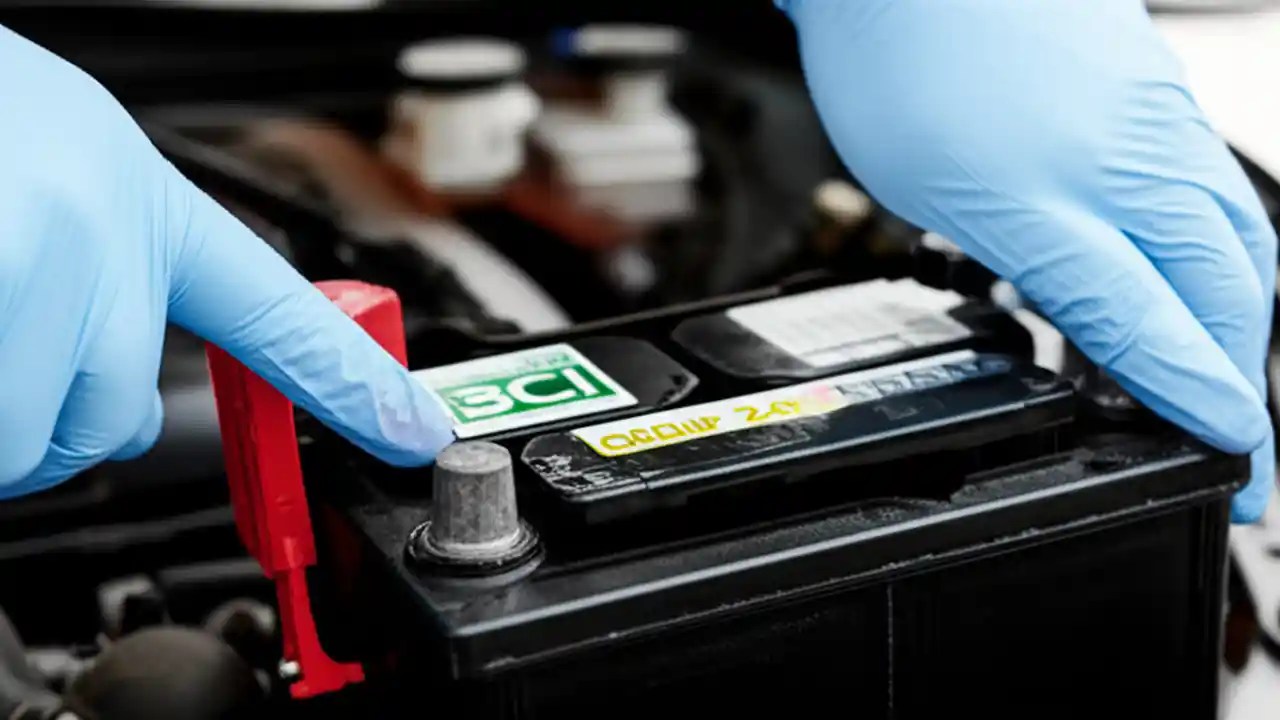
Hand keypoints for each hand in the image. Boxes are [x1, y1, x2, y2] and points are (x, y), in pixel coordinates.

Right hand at [0, 26, 454, 498]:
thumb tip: (106, 380)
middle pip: (106, 421)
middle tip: (2, 350)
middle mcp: (102, 233)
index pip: (282, 315)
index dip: (356, 385)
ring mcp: (29, 263)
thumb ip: (104, 276)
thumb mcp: (57, 175)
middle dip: (41, 419)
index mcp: (141, 202)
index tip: (416, 431)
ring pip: (21, 437)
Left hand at [779, 0, 1277, 520]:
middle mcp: (1129, 160)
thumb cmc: (902, 63)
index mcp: (1063, 199)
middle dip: (1240, 380)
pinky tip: (1199, 276)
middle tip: (1245, 450)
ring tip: (1227, 380)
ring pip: (1232, 238)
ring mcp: (1154, 119)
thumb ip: (1034, 264)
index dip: (1197, 400)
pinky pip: (1210, 189)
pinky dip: (1220, 252)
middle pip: (1223, 288)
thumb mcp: (943, 199)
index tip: (1230, 457)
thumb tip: (1104, 327)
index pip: (1153, 324)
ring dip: (1243, 320)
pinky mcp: (1158, 92)